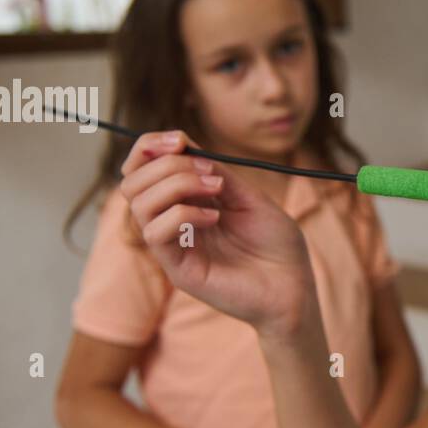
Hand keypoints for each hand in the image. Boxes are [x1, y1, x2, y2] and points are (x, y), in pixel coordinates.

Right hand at [119, 129, 314, 333]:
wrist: (295, 287)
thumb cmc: (278, 245)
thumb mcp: (249, 197)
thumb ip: (216, 173)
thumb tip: (185, 145)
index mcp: (185, 202)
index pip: (143, 168)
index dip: (150, 146)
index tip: (180, 139)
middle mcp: (172, 223)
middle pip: (132, 182)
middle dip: (167, 164)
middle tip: (210, 174)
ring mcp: (173, 247)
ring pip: (138, 204)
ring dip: (176, 185)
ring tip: (216, 190)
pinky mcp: (178, 269)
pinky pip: (155, 233)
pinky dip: (183, 215)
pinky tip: (215, 219)